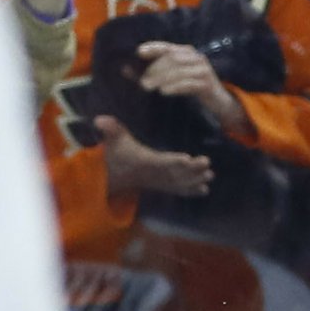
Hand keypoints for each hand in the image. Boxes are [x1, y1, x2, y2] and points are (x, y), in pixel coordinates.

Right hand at [94, 116, 213, 197]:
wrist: (111, 175)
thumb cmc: (116, 154)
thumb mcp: (113, 140)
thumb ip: (110, 129)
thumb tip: (99, 119)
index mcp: (146, 161)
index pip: (161, 161)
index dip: (174, 161)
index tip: (187, 159)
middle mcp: (154, 174)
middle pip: (175, 173)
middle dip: (192, 171)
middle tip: (208, 166)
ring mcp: (159, 181)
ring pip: (179, 183)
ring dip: (195, 181)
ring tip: (210, 177)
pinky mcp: (161, 185)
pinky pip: (177, 190)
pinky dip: (190, 191)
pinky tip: (204, 191)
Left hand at [137, 40, 247, 135]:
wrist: (219, 103)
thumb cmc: (191, 89)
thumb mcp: (171, 80)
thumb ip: (149, 74)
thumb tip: (124, 69)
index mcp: (186, 52)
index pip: (167, 47)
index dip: (153, 48)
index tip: (138, 52)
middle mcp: (196, 57)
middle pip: (172, 58)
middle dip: (155, 69)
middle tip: (142, 82)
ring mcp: (203, 70)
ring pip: (179, 70)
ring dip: (161, 78)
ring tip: (148, 88)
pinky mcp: (208, 84)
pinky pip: (189, 83)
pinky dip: (175, 87)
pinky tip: (164, 92)